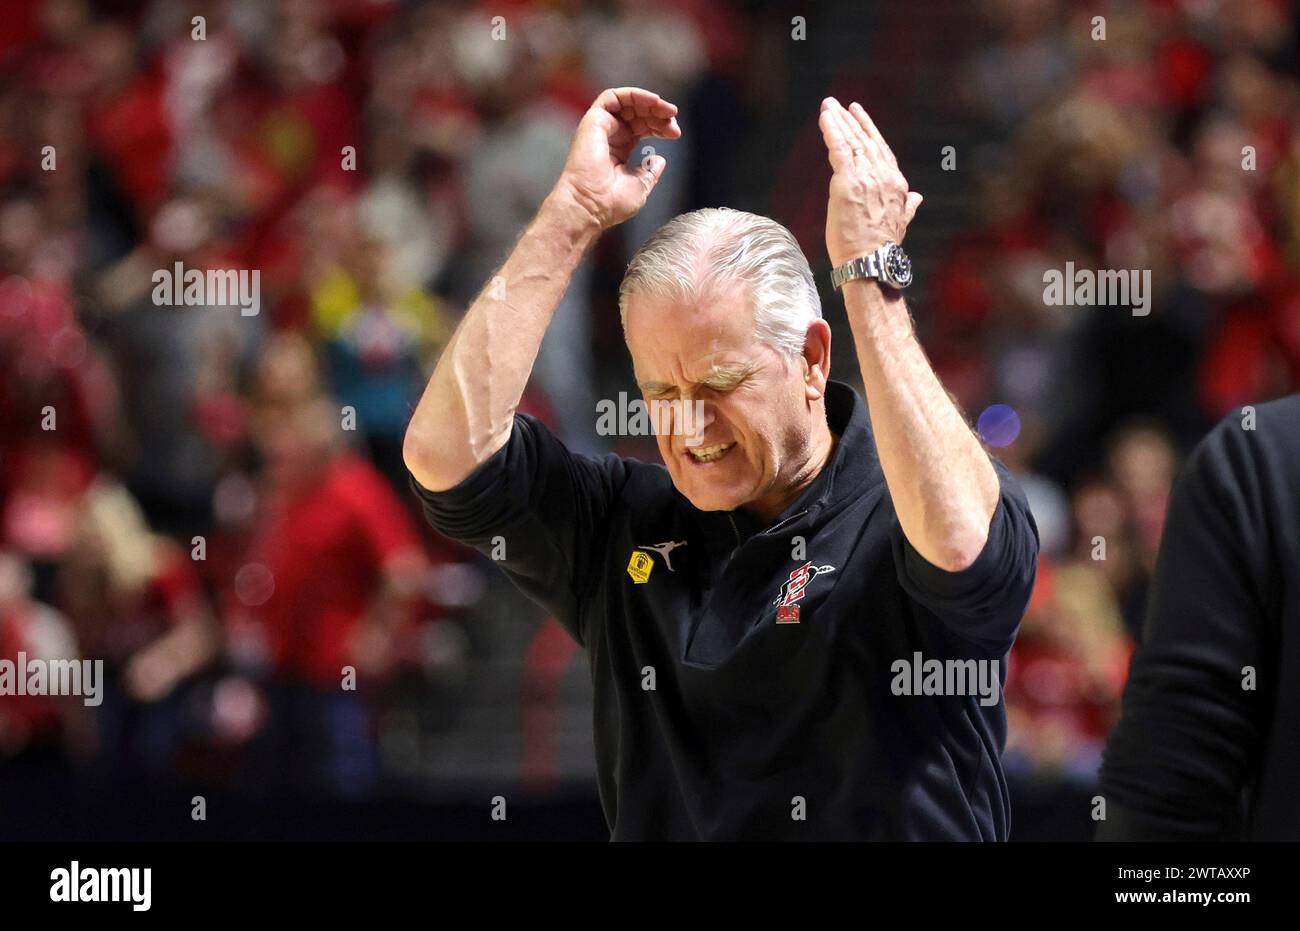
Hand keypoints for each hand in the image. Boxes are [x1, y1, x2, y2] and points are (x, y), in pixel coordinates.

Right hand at [552, 87, 680, 230]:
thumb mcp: (640, 186)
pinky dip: (633, 94)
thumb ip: (650, 171)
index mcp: (618, 151)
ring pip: (626, 103)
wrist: (590, 206)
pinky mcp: (593, 121)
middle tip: (674, 120)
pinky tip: (653, 101)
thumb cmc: (610, 203)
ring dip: (648, 102)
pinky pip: (612, 97)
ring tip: (667, 110)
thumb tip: (658, 160)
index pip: (641, 128)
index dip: (660, 127)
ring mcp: (600, 128)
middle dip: (658, 114)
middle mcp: (608, 137)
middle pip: (636, 114)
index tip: (675, 134)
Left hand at [818, 97, 922, 267]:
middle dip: (853, 121)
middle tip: (841, 105)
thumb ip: (908, 207)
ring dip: (839, 121)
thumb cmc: (879, 250)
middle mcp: (884, 177)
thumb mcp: (900, 224)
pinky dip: (832, 130)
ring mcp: (866, 178)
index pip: (883, 152)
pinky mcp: (847, 182)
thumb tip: (917, 198)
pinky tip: (825, 117)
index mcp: (896, 185)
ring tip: (829, 106)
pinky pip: (839, 148)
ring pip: (852, 142)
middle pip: (867, 142)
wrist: (871, 264)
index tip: (860, 118)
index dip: (871, 132)